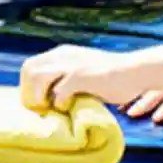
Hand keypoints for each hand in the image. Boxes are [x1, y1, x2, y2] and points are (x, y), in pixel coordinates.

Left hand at [20, 44, 143, 111]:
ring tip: (50, 109)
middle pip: (28, 69)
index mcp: (62, 53)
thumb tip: (50, 96)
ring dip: (39, 96)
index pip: (30, 65)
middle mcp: (63, 55)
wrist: (135, 71)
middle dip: (29, 91)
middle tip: (40, 108)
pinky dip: (59, 103)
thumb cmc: (111, 77)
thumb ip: (67, 77)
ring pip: (37, 77)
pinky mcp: (81, 76)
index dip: (27, 86)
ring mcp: (71, 65)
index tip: (37, 103)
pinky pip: (58, 92)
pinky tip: (68, 107)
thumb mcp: (84, 70)